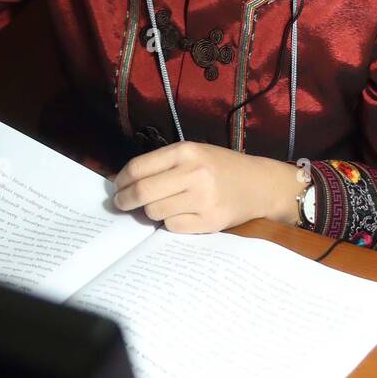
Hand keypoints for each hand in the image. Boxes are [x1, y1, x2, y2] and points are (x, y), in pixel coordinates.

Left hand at [111, 141, 304, 233]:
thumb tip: (119, 181)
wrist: (259, 184)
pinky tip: (181, 214)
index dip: (121, 180)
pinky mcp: (209, 221)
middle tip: (121, 203)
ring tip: (160, 206)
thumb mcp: (194, 154)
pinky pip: (172, 226)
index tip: (117, 187)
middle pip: (142, 192)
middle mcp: (194, 173)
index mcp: (186, 151)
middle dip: (124, 201)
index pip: (138, 168)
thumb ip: (160, 164)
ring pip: (154, 212)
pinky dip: (170, 222)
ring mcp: (202, 199)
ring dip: (150, 212)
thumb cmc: (221, 167)